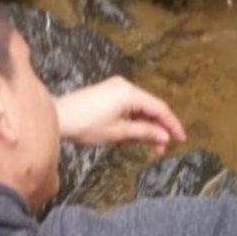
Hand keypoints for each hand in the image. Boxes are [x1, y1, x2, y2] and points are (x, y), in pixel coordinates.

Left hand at [55, 77, 186, 152]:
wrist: (56, 118)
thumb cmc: (84, 125)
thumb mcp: (119, 133)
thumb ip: (145, 133)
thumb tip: (164, 137)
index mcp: (130, 93)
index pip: (160, 108)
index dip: (172, 125)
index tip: (181, 139)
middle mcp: (124, 86)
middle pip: (150, 108)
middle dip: (157, 129)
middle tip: (160, 149)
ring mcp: (115, 89)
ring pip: (139, 109)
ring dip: (144, 127)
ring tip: (142, 146)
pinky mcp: (107, 94)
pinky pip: (128, 107)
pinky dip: (133, 121)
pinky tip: (128, 136)